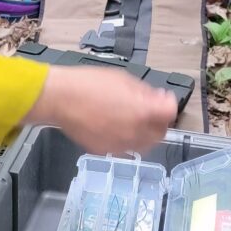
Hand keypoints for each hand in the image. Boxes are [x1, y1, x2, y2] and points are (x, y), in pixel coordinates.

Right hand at [25, 67, 176, 154]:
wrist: (60, 99)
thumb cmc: (89, 83)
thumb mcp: (122, 79)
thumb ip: (145, 92)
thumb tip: (160, 99)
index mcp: (142, 111)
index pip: (170, 113)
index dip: (169, 104)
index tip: (164, 99)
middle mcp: (135, 132)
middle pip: (160, 133)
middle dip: (159, 121)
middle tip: (151, 110)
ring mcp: (120, 145)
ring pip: (144, 144)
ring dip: (145, 132)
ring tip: (133, 118)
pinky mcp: (106, 151)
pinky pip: (125, 148)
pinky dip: (127, 139)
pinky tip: (117, 126)